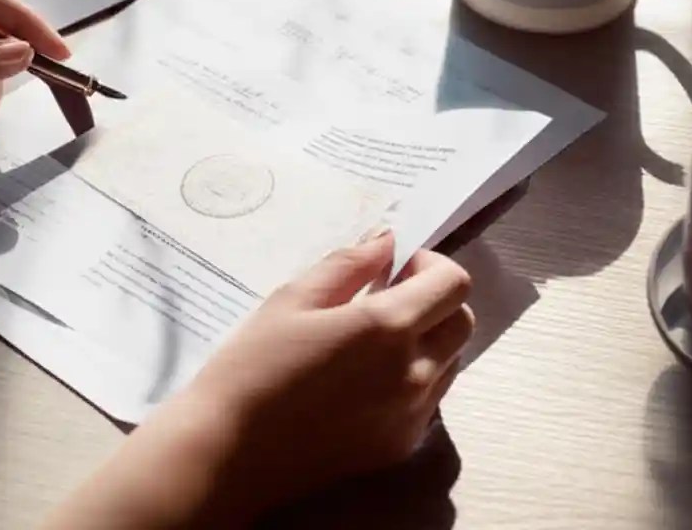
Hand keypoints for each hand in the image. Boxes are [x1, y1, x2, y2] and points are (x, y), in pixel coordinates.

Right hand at [42, 230, 474, 528]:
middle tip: (384, 297)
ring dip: (425, 339)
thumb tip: (386, 240)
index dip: (429, 265)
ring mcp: (413, 413)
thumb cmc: (252, 365)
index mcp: (387, 328)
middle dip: (433, 299)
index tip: (392, 268)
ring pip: (449, 361)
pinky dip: (412, 378)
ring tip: (371, 341)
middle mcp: (414, 372)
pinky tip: (363, 380)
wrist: (230, 451)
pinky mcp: (400, 443)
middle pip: (461, 321)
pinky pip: (428, 399)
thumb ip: (347, 264)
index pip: (453, 283)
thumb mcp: (291, 299)